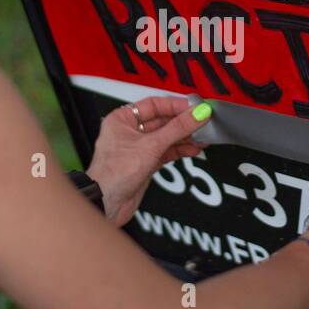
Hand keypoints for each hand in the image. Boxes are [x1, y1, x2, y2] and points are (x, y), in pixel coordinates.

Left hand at [86, 97, 211, 224]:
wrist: (106, 204)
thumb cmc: (112, 174)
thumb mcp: (151, 145)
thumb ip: (177, 129)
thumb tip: (196, 115)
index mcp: (122, 119)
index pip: (154, 104)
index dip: (176, 105)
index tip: (194, 107)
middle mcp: (128, 132)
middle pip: (162, 121)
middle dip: (183, 123)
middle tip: (202, 121)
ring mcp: (137, 149)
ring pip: (166, 138)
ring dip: (185, 137)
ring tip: (202, 136)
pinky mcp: (145, 164)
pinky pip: (166, 152)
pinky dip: (180, 150)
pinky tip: (193, 149)